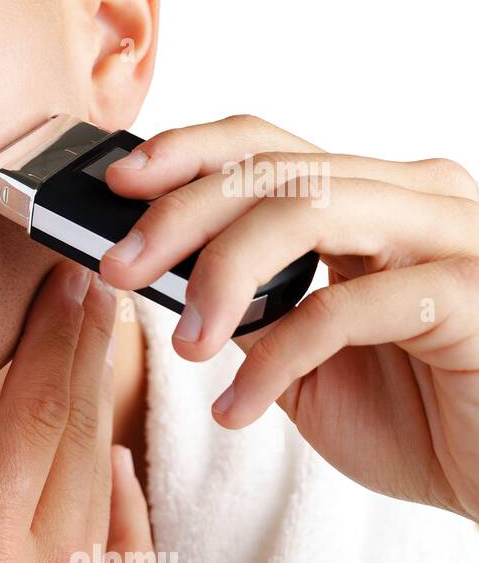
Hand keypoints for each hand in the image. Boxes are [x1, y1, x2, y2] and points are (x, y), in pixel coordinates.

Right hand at [0, 261, 150, 562]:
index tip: (66, 287)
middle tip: (93, 292)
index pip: (30, 416)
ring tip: (98, 356)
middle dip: (85, 352)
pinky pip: (129, 548)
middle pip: (78, 433)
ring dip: (102, 413)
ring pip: (105, 482)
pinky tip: (113, 463)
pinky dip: (124, 496)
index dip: (51, 341)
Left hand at [98, 114, 478, 520]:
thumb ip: (245, 307)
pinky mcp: (474, 294)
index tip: (118, 183)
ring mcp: (451, 238)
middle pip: (275, 170)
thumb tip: (153, 271)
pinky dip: (277, 357)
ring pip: (311, 209)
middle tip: (119, 267)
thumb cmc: (410, 416)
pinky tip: (238, 407)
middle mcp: (415, 199)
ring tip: (185, 344)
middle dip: (179, 215)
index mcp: (372, 199)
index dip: (188, 152)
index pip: (267, 147)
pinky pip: (350, 305)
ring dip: (224, 273)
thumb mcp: (301, 358)